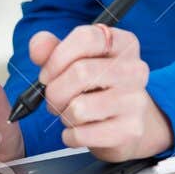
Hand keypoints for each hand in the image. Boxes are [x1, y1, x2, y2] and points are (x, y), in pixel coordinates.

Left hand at [31, 24, 172, 160]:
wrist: (126, 123)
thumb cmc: (97, 87)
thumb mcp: (75, 61)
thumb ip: (51, 50)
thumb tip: (38, 45)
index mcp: (123, 44)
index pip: (86, 38)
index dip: (57, 57)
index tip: (47, 74)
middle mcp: (135, 69)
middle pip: (80, 73)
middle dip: (55, 91)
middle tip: (54, 99)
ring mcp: (136, 100)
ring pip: (79, 107)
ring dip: (63, 114)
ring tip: (71, 113)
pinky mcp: (131, 129)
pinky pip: (82, 134)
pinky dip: (70, 135)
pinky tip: (80, 130)